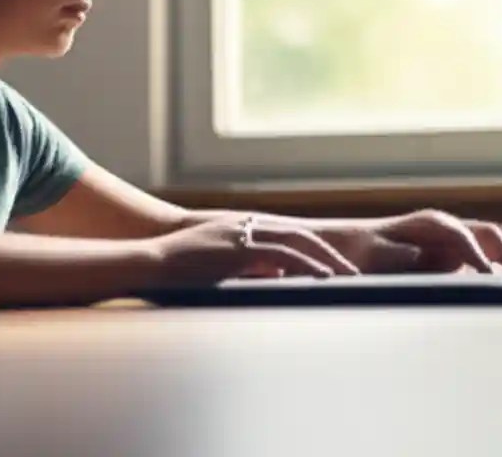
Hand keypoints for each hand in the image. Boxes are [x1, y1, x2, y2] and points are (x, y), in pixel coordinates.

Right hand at [150, 216, 360, 284]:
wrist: (150, 261)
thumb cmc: (178, 269)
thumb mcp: (220, 265)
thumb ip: (249, 266)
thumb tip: (276, 275)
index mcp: (242, 227)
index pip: (289, 234)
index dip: (315, 248)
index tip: (335, 264)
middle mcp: (246, 225)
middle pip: (300, 234)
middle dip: (329, 252)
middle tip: (351, 270)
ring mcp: (243, 234)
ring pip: (297, 242)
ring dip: (325, 259)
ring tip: (346, 275)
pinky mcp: (239, 248)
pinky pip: (282, 256)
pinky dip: (306, 265)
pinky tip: (322, 277)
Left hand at [351, 209, 501, 273]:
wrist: (354, 245)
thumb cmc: (362, 252)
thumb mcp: (376, 256)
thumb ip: (407, 258)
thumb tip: (445, 261)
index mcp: (431, 225)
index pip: (466, 237)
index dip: (481, 256)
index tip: (496, 277)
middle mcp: (449, 227)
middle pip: (494, 235)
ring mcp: (457, 237)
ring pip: (501, 242)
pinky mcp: (461, 251)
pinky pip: (495, 253)